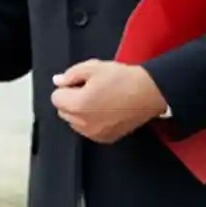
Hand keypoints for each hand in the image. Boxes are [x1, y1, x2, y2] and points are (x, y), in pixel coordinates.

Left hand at [50, 59, 167, 143]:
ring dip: (80, 111)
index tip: (79, 83)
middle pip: (63, 111)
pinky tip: (106, 109)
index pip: (56, 97)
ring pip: (75, 122)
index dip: (67, 87)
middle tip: (89, 89)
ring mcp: (95, 133)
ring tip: (99, 99)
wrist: (149, 92)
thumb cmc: (123, 79)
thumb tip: (58, 81)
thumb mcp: (93, 68)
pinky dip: (91, 121)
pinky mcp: (106, 138)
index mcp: (77, 105)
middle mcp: (84, 123)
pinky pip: (88, 130)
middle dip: (71, 100)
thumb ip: (70, 75)